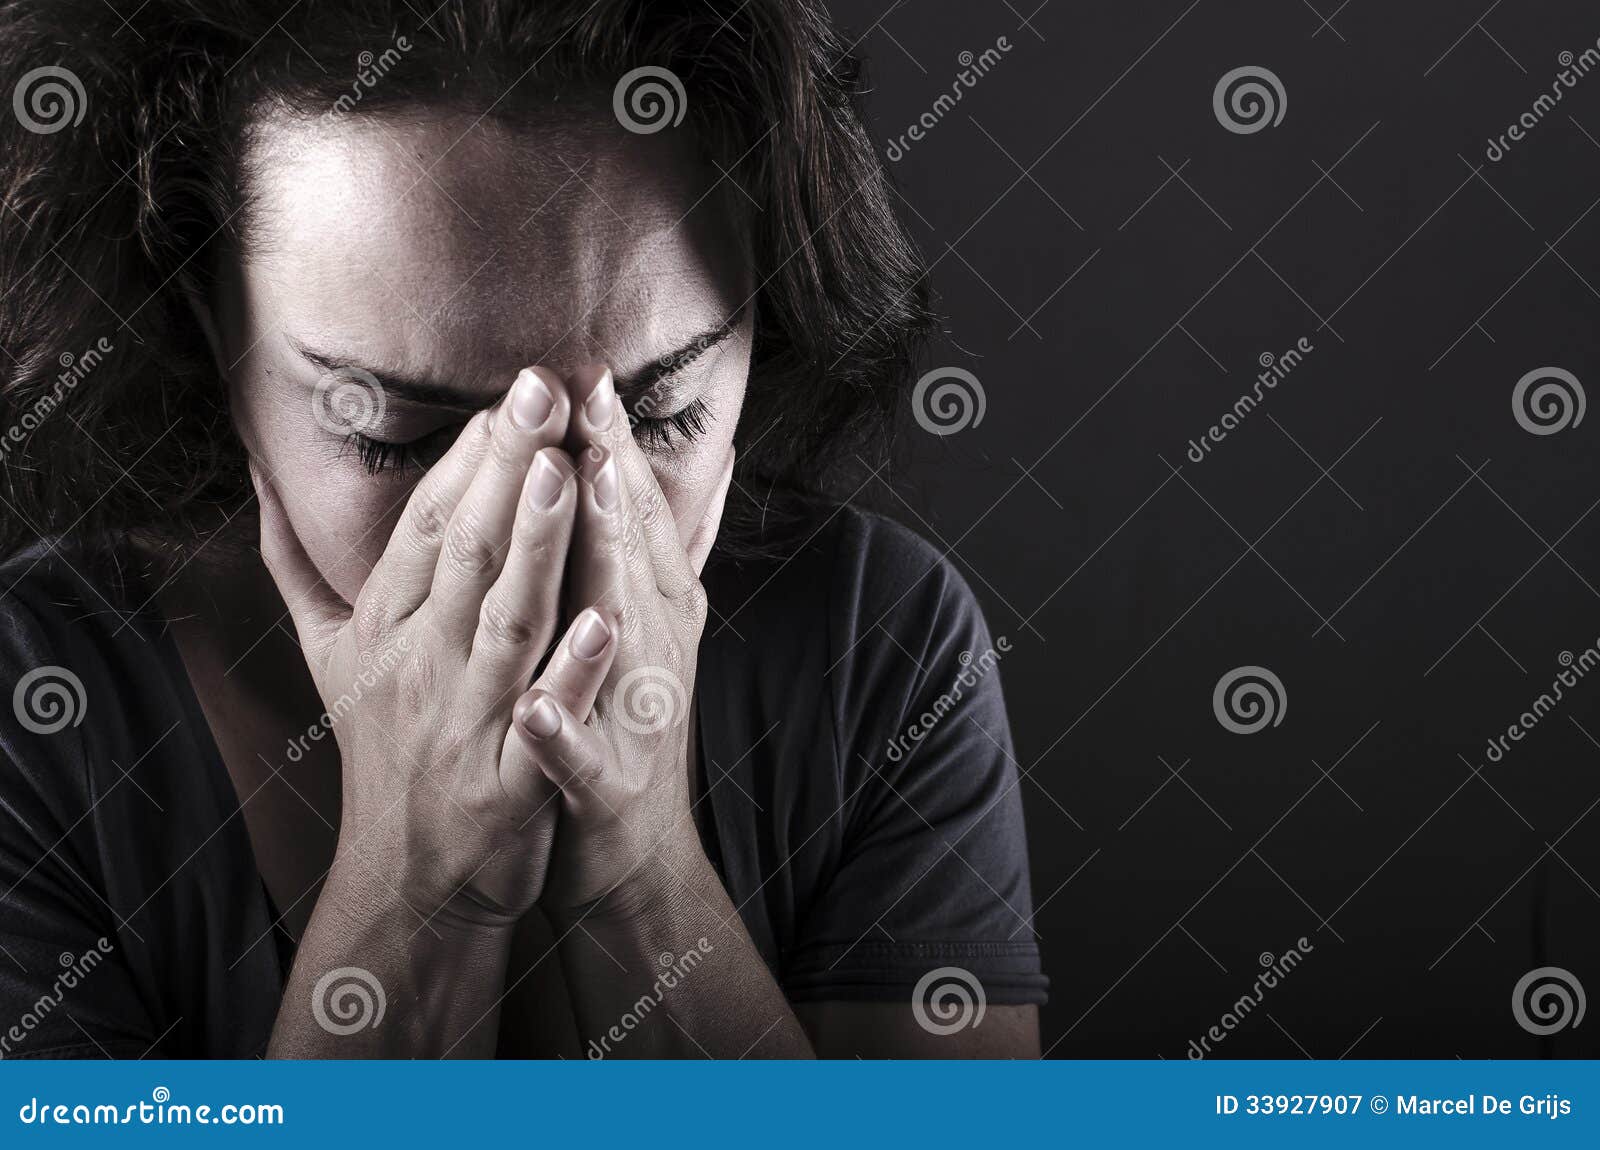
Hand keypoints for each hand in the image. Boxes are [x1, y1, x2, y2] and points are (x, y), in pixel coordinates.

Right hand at [253, 366, 580, 929]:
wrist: (408, 878)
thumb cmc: (383, 747)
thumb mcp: (328, 654)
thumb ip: (296, 562)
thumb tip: (261, 474)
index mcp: (385, 628)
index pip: (425, 526)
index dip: (467, 458)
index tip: (510, 388)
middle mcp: (418, 664)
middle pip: (463, 554)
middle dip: (506, 469)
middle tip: (543, 387)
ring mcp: (463, 722)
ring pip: (503, 621)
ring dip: (535, 546)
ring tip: (566, 473)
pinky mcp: (507, 783)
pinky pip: (545, 722)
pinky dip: (574, 674)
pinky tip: (609, 623)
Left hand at [511, 362, 733, 918]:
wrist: (633, 855)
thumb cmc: (623, 723)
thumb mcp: (648, 626)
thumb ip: (660, 546)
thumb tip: (696, 461)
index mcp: (650, 610)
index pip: (635, 516)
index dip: (615, 443)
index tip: (588, 371)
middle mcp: (652, 651)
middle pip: (633, 553)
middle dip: (613, 477)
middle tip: (591, 401)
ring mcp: (633, 717)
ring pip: (619, 633)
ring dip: (604, 566)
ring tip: (586, 498)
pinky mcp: (605, 788)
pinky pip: (582, 758)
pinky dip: (564, 732)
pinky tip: (535, 708)